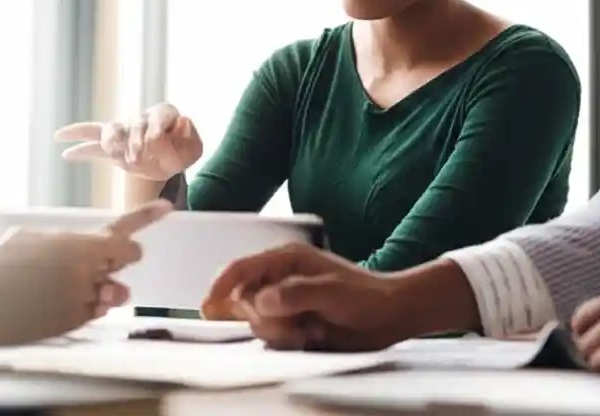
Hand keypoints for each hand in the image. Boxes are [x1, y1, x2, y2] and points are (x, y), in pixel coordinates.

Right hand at [0, 200, 171, 344]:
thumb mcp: (28, 237)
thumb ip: (67, 244)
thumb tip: (87, 250)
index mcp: (75, 246)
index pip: (124, 234)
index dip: (146, 218)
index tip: (167, 208)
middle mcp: (84, 274)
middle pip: (124, 263)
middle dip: (118, 259)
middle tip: (100, 258)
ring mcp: (79, 301)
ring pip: (112, 292)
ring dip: (101, 285)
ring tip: (70, 281)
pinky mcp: (70, 324)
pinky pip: (93, 313)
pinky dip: (84, 306)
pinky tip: (55, 299)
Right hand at [55, 103, 202, 181]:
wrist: (170, 158)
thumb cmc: (182, 152)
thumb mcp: (193, 150)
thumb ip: (190, 138)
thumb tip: (182, 122)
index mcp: (163, 114)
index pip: (157, 118)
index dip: (156, 131)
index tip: (155, 144)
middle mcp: (141, 118)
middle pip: (133, 124)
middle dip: (134, 142)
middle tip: (138, 159)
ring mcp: (124, 129)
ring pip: (111, 130)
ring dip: (113, 144)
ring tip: (116, 155)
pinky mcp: (112, 142)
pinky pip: (91, 137)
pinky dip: (77, 140)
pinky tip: (63, 147)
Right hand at [202, 243, 434, 351]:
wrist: (391, 316)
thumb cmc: (366, 296)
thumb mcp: (331, 292)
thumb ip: (295, 294)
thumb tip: (261, 300)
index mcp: (286, 258)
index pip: (241, 268)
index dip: (222, 285)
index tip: (208, 305)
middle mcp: (280, 278)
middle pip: (245, 299)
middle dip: (264, 318)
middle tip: (294, 326)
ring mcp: (285, 301)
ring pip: (257, 321)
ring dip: (280, 332)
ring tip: (310, 330)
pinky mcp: (291, 322)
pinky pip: (271, 335)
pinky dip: (285, 340)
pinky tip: (309, 337)